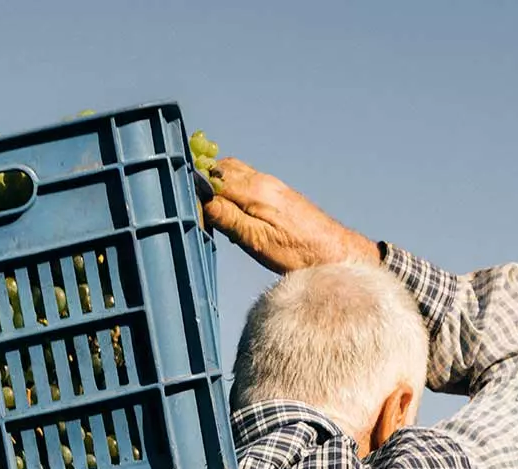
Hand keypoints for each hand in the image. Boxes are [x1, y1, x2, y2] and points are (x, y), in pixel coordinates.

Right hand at [202, 157, 380, 275]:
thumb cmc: (297, 252)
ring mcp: (272, 184)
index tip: (183, 202)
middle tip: (192, 204)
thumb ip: (227, 218)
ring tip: (210, 208)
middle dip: (203, 180)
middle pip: (222, 168)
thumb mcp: (255, 240)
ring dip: (218, 183)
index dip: (195, 187)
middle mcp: (263, 181)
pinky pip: (246, 180)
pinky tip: (231, 210)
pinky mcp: (278, 192)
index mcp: (255, 191)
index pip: (213, 178)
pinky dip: (232, 188)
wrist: (334, 252)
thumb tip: (202, 200)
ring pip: (235, 171)